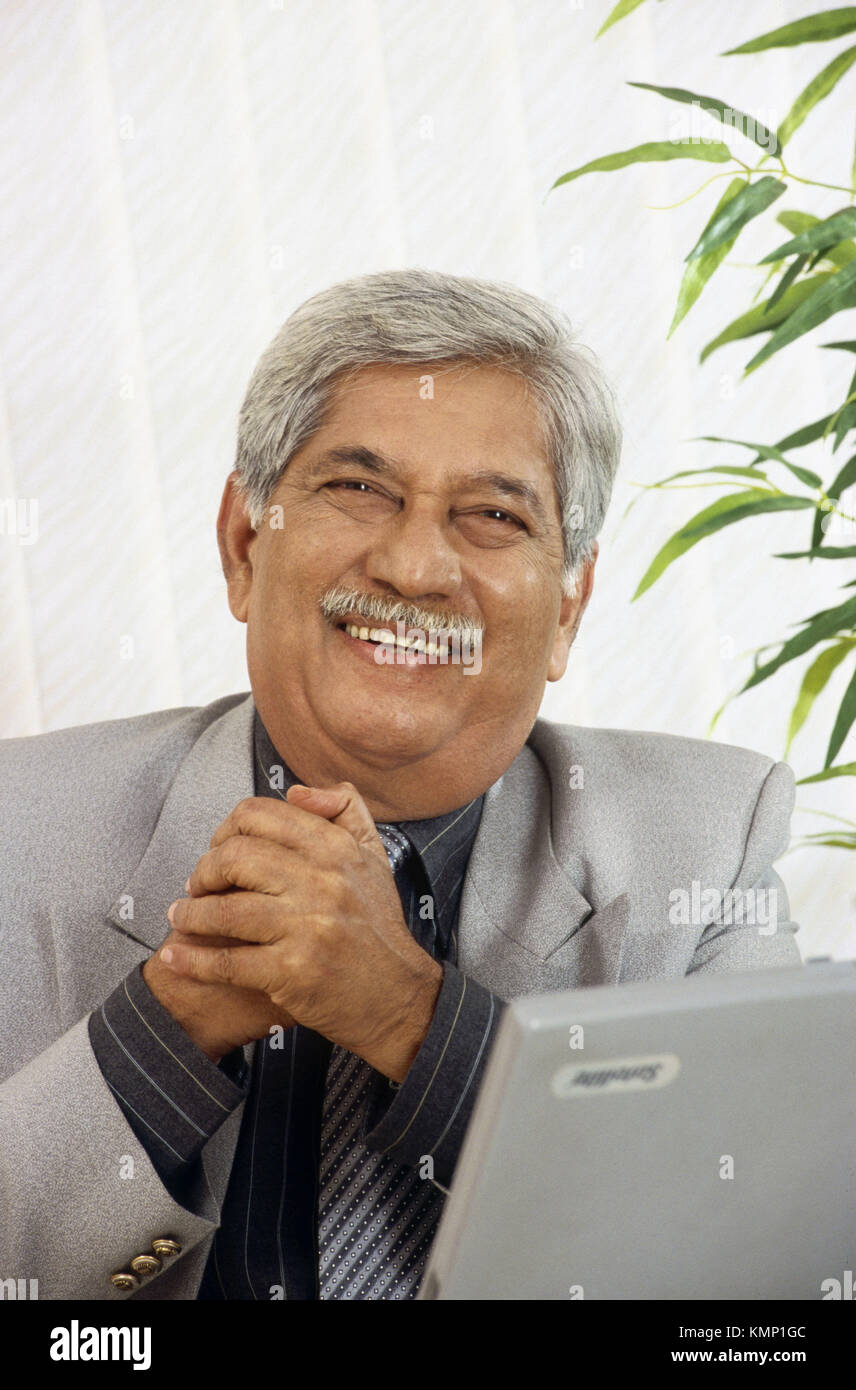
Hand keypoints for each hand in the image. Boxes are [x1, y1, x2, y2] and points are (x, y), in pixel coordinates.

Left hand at [158, 785, 442, 1081]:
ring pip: (224, 909)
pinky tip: (175, 958)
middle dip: (204, 871)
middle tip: (198, 887)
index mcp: (336, 848)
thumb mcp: (374, 855)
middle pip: (234, 857)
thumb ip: (343, 809)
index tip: (219, 851)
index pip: (259, 815)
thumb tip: (295, 792)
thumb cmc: (378, 927)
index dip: (226, 830)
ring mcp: (306, 927)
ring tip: (182, 917)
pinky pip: (228, 961)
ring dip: (191, 915)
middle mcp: (322, 882)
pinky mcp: (292, 972)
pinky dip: (193, 961)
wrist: (399, 996)